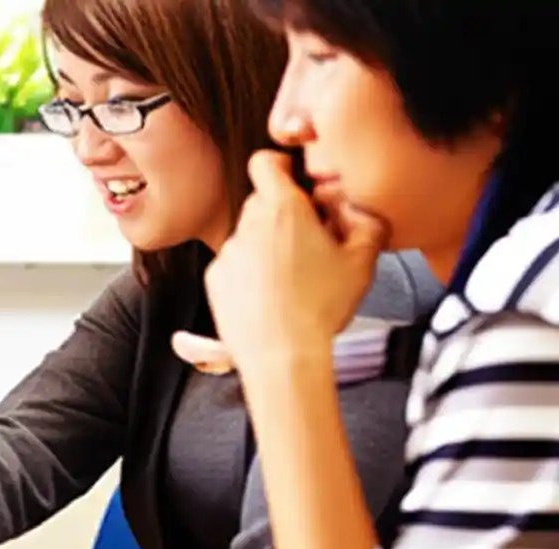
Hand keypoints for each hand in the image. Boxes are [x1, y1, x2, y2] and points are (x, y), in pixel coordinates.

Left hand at [204, 150, 387, 372]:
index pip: (266, 162)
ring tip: (294, 278)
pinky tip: (273, 296)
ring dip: (267, 246)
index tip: (295, 180)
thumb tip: (352, 208)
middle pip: (262, 203)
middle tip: (311, 241)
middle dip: (284, 215)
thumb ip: (364, 221)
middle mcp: (249, 225)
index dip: (281, 167)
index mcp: (283, 209)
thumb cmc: (322, 307)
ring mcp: (229, 252)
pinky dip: (250, 273)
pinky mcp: (216, 279)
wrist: (282, 355)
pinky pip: (236, 264)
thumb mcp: (363, 260)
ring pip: (250, 236)